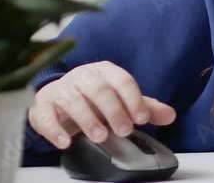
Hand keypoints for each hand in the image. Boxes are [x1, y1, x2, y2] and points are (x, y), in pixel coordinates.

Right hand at [28, 61, 176, 149]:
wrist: (58, 97)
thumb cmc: (93, 98)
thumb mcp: (121, 100)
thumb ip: (144, 107)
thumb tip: (170, 115)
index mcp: (105, 72)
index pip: (122, 80)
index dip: (134, 99)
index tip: (142, 118)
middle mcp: (83, 77)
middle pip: (99, 89)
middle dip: (113, 110)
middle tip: (124, 130)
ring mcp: (62, 89)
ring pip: (73, 100)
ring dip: (87, 119)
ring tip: (100, 136)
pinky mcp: (43, 105)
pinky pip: (46, 115)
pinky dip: (55, 129)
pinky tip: (65, 142)